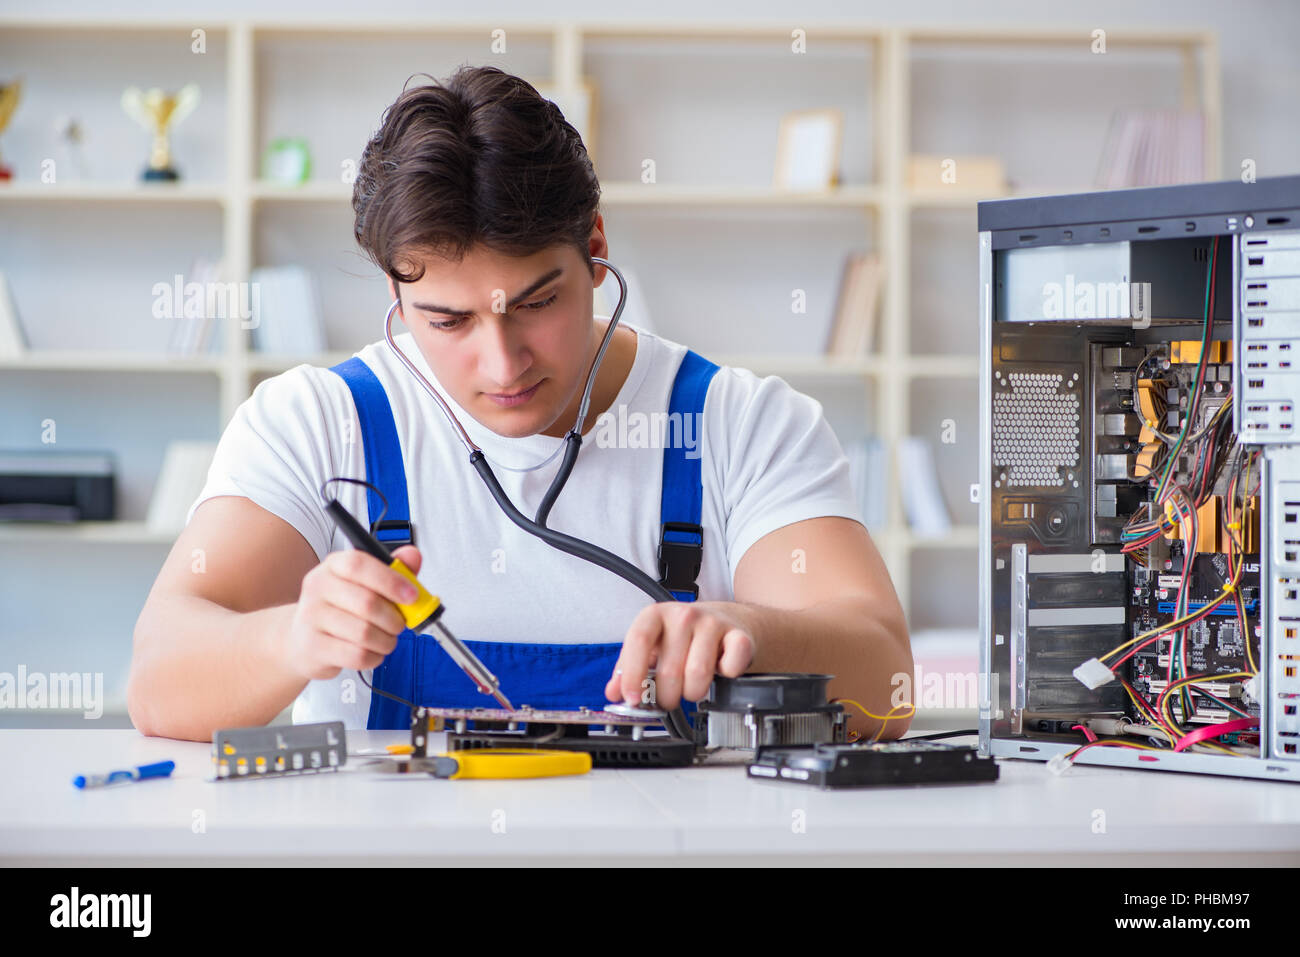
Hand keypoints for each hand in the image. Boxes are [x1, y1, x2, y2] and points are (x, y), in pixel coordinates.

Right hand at [282, 545, 422, 680]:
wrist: (302, 639)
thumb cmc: (340, 608)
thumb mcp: (365, 583)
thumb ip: (392, 569)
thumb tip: (412, 556)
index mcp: (333, 566)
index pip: (359, 564)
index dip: (390, 580)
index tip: (412, 595)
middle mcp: (318, 588)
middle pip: (367, 603)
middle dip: (394, 618)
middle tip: (400, 623)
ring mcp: (311, 618)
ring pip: (364, 633)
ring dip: (387, 640)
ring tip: (386, 639)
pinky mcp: (313, 647)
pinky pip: (357, 655)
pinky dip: (374, 656)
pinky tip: (372, 651)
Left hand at [605, 601, 755, 710]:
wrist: (728, 621)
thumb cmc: (684, 637)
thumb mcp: (652, 646)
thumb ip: (629, 668)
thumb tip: (614, 693)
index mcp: (656, 615)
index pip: (638, 641)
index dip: (632, 674)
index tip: (632, 699)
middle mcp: (684, 615)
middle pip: (669, 671)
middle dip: (667, 697)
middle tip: (669, 698)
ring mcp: (713, 624)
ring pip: (698, 675)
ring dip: (694, 693)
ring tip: (692, 687)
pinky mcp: (739, 636)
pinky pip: (731, 668)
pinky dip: (726, 677)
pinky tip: (720, 672)